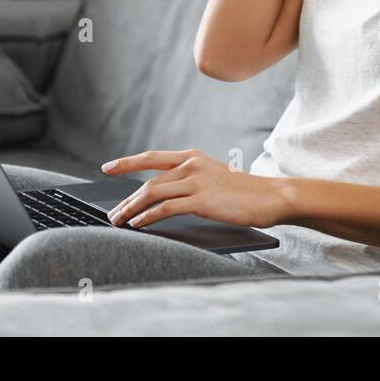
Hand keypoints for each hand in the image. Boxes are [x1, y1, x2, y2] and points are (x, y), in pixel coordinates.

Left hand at [100, 149, 286, 229]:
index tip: (108, 167)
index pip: (153, 158)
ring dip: (132, 209)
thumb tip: (163, 195)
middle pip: (149, 180)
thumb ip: (191, 180)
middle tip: (112, 212)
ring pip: (153, 193)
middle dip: (126, 198)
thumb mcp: (214, 178)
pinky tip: (138, 224)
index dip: (127, 162)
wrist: (271, 196)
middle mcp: (192, 164)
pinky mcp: (201, 199)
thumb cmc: (244, 192)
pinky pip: (166, 208)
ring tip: (119, 221)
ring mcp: (196, 181)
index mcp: (193, 157)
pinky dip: (148, 216)